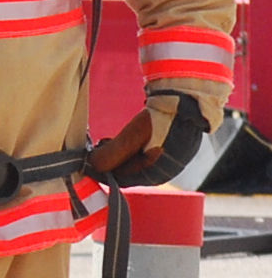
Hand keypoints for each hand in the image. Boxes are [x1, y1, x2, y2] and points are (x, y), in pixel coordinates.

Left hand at [89, 92, 206, 186]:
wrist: (189, 98)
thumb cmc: (161, 118)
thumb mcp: (132, 136)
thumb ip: (112, 154)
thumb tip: (93, 165)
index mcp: (156, 174)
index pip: (121, 179)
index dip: (103, 170)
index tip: (89, 157)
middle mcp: (164, 171)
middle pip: (128, 171)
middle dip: (111, 161)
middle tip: (97, 147)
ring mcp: (169, 159)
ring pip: (135, 162)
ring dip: (119, 154)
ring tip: (107, 141)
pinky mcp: (171, 147)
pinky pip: (144, 154)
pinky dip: (130, 148)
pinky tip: (121, 139)